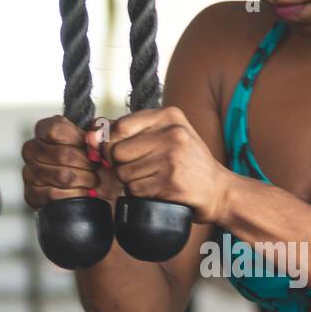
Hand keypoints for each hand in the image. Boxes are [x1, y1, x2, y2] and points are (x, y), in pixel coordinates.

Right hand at [21, 115, 119, 209]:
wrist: (102, 194)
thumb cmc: (98, 166)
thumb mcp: (103, 143)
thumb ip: (100, 131)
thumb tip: (95, 135)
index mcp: (45, 130)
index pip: (56, 129)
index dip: (78, 140)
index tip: (90, 148)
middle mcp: (33, 149)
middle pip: (62, 154)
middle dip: (86, 164)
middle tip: (94, 168)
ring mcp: (30, 171)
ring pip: (62, 176)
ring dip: (84, 180)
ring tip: (90, 180)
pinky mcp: (32, 194)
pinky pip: (56, 194)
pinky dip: (75, 195)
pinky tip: (81, 192)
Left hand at [88, 106, 231, 223]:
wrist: (219, 191)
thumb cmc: (188, 163)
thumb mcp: (166, 135)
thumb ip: (129, 131)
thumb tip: (91, 136)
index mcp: (170, 116)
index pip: (120, 127)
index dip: (112, 143)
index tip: (121, 153)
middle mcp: (172, 133)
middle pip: (117, 152)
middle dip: (123, 165)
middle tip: (144, 169)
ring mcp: (173, 158)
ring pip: (123, 173)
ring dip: (132, 182)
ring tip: (155, 179)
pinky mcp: (171, 183)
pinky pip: (134, 191)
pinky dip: (141, 195)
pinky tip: (159, 191)